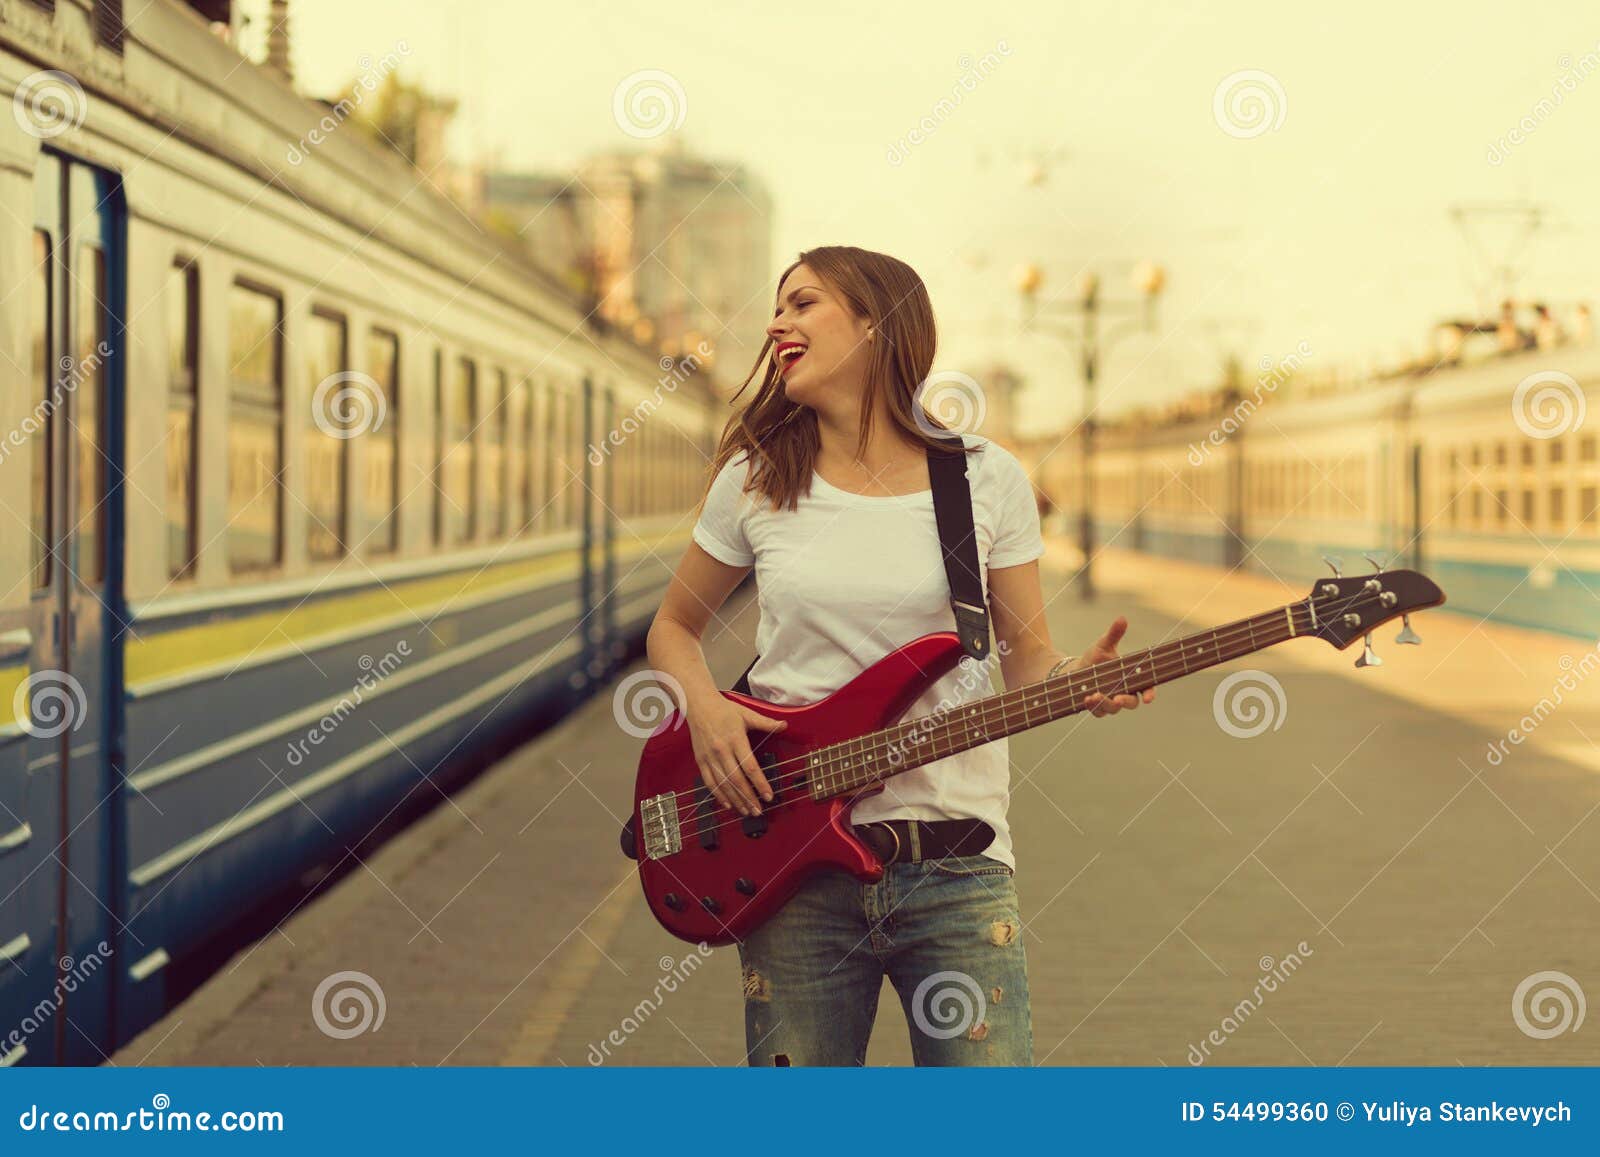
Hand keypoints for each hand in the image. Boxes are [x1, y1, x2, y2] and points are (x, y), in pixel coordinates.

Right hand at [686, 692, 786, 815]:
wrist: (698, 704)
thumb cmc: (723, 709)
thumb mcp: (747, 713)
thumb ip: (766, 722)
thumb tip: (784, 725)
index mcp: (735, 738)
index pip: (750, 766)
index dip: (760, 783)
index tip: (768, 795)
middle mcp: (721, 750)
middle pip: (737, 780)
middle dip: (749, 798)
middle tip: (759, 810)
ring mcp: (709, 757)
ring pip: (723, 784)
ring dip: (735, 800)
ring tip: (746, 811)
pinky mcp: (701, 760)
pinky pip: (709, 781)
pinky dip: (718, 794)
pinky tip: (727, 804)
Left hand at [1078, 616, 1155, 717]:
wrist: (1077, 670)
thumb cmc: (1096, 658)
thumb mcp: (1104, 645)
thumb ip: (1114, 634)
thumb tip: (1122, 618)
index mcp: (1132, 679)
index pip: (1146, 688)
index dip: (1150, 693)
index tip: (1149, 698)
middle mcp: (1124, 692)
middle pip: (1132, 703)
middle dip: (1125, 702)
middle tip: (1118, 699)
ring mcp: (1111, 701)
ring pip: (1113, 709)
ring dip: (1105, 704)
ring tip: (1094, 695)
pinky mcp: (1097, 707)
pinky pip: (1098, 711)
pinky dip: (1093, 706)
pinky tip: (1086, 698)